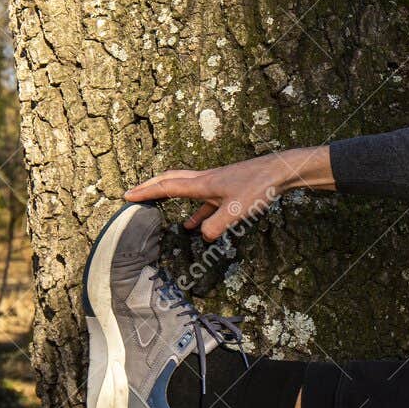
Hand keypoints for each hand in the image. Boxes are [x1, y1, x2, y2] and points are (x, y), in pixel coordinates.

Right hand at [123, 146, 333, 241]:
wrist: (282, 171)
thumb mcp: (236, 211)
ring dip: (171, 199)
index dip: (145, 192)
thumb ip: (215, 226)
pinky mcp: (230, 189)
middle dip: (151, 187)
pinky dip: (196, 211)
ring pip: (187, 189)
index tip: (126, 195)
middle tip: (134, 194)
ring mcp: (218, 184)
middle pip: (171, 180)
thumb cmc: (259, 186)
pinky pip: (205, 201)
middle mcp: (206, 180)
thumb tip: (201, 235)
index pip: (166, 187)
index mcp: (202, 183)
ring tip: (157, 213)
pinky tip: (196, 225)